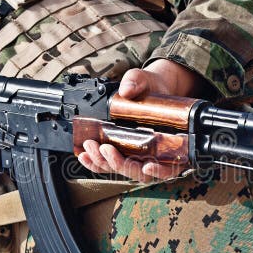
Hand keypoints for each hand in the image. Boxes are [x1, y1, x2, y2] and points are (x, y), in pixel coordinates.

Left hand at [77, 59, 205, 181]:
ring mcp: (137, 156)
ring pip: (122, 170)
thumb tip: (127, 89)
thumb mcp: (146, 80)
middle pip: (139, 172)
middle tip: (105, 148)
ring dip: (104, 163)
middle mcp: (154, 154)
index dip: (159, 171)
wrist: (148, 89)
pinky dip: (96, 163)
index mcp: (169, 143)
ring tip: (90, 148)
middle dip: (120, 163)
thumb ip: (137, 82)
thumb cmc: (152, 88)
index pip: (168, 168)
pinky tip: (83, 155)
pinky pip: (109, 165)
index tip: (148, 166)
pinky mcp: (122, 154)